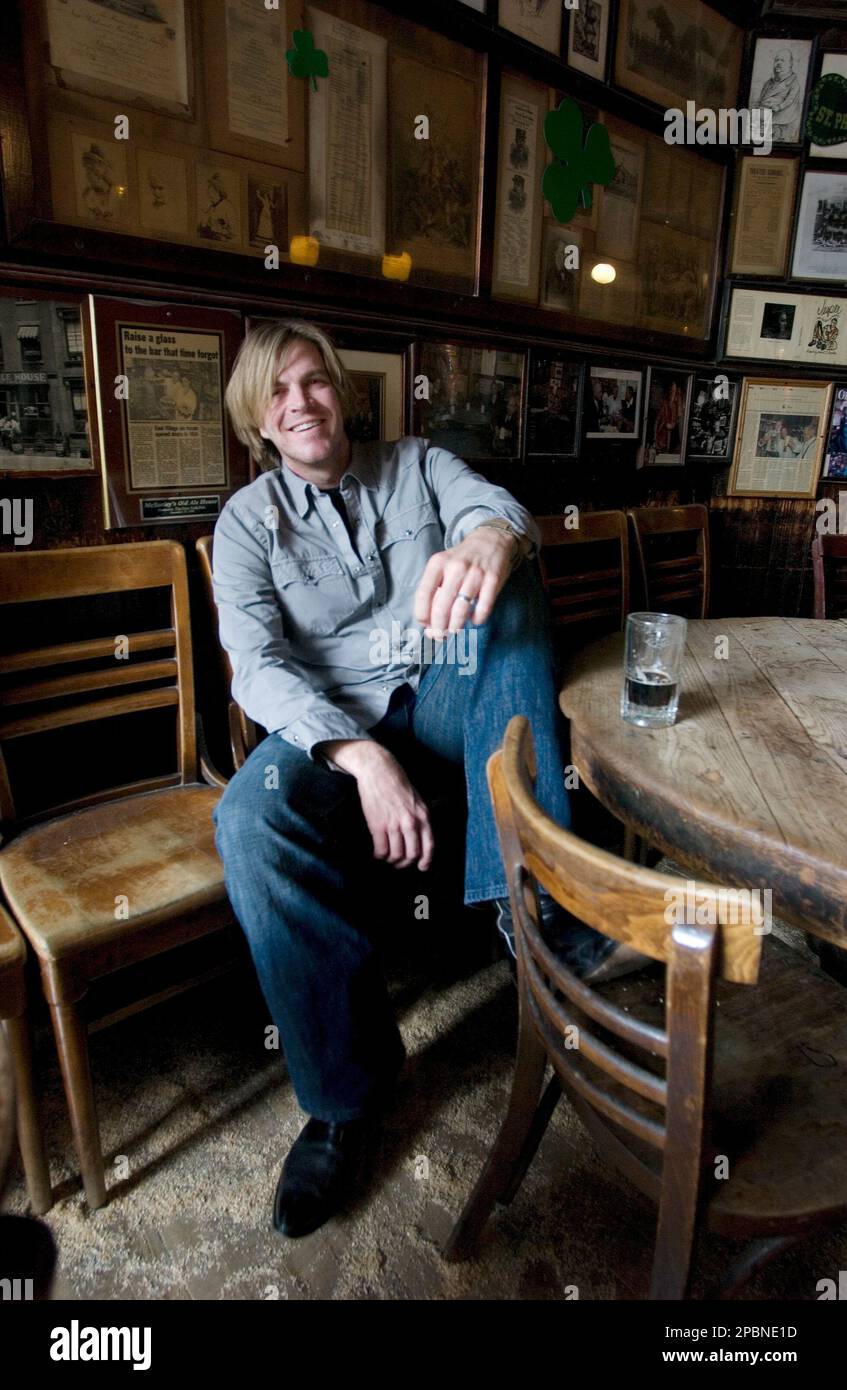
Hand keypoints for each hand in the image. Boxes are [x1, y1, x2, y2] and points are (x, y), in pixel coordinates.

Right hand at [319, 740, 432, 870]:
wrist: (379, 771)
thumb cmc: (398, 784)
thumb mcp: (418, 800)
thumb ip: (421, 818)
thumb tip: (421, 837)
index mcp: (423, 816)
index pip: (429, 846)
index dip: (426, 860)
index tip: (422, 867)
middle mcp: (411, 822)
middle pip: (412, 854)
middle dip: (405, 862)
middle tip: (399, 863)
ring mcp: (394, 824)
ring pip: (395, 855)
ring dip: (391, 860)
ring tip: (387, 856)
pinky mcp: (377, 825)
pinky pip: (381, 849)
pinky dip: (379, 854)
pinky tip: (377, 852)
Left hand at [413, 526, 518, 637]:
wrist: (490, 540)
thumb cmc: (462, 560)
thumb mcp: (443, 566)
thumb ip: (434, 591)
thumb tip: (428, 624)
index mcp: (438, 563)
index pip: (422, 594)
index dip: (422, 615)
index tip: (425, 625)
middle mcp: (455, 567)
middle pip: (441, 606)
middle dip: (438, 627)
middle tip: (440, 636)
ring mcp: (475, 573)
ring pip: (461, 610)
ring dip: (455, 626)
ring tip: (454, 630)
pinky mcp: (493, 580)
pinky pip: (483, 608)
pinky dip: (477, 619)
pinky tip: (474, 619)